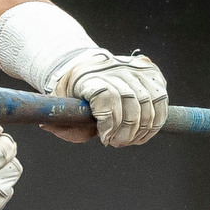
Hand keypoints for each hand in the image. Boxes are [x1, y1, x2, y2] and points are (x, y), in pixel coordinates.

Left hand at [43, 50, 167, 146]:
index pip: (107, 97)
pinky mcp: (150, 71)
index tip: (105, 139)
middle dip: (126, 131)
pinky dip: (157, 119)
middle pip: (131, 102)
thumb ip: (60, 121)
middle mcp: (115, 68)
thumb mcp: (61, 106)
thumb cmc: (74, 93)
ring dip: (143, 129)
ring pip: (150, 102)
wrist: (86, 67)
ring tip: (131, 140)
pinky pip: (162, 98)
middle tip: (117, 143)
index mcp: (90, 75)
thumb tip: (47, 126)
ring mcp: (135, 67)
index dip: (110, 122)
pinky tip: (146, 131)